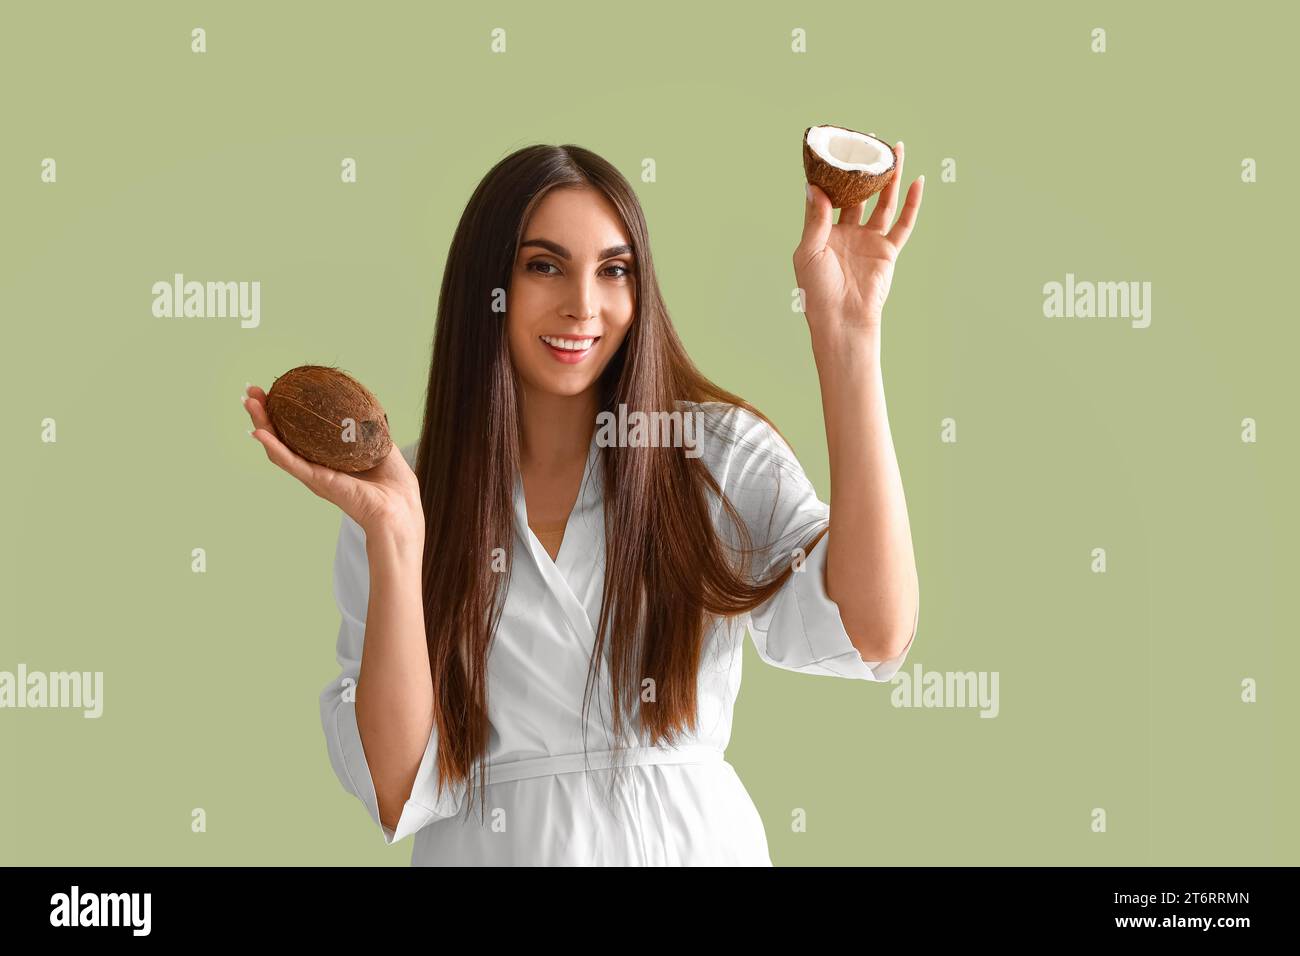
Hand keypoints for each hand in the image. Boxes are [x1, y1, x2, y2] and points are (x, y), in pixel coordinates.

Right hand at [243, 385, 423, 540]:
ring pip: (278, 449)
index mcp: (326, 458)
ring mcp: (313, 474)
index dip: (284, 412)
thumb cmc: (393, 483)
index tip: (275, 389)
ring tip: (249, 404)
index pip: (298, 432)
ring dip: (261, 426)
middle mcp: (315, 466)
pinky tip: (260, 434)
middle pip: (281, 438)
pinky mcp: (317, 482)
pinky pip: (291, 463)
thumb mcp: (380, 444)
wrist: (399, 507)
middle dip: (264, 414)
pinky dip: (275, 448)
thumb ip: (370, 426)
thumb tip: (366, 402)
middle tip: (252, 392)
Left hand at [794, 141, 923, 336]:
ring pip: (882, 202)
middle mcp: (847, 232)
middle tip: (867, 141)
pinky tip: (917, 181)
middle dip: (863, 169)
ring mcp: (869, 240)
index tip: (834, 149)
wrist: (841, 320)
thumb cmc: (817, 292)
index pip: (828, 196)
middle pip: (858, 193)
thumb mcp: (808, 252)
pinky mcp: (887, 251)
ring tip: (895, 150)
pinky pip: (903, 223)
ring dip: (890, 177)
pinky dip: (911, 203)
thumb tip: (814, 186)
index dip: (832, 174)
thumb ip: (815, 219)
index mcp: (823, 232)